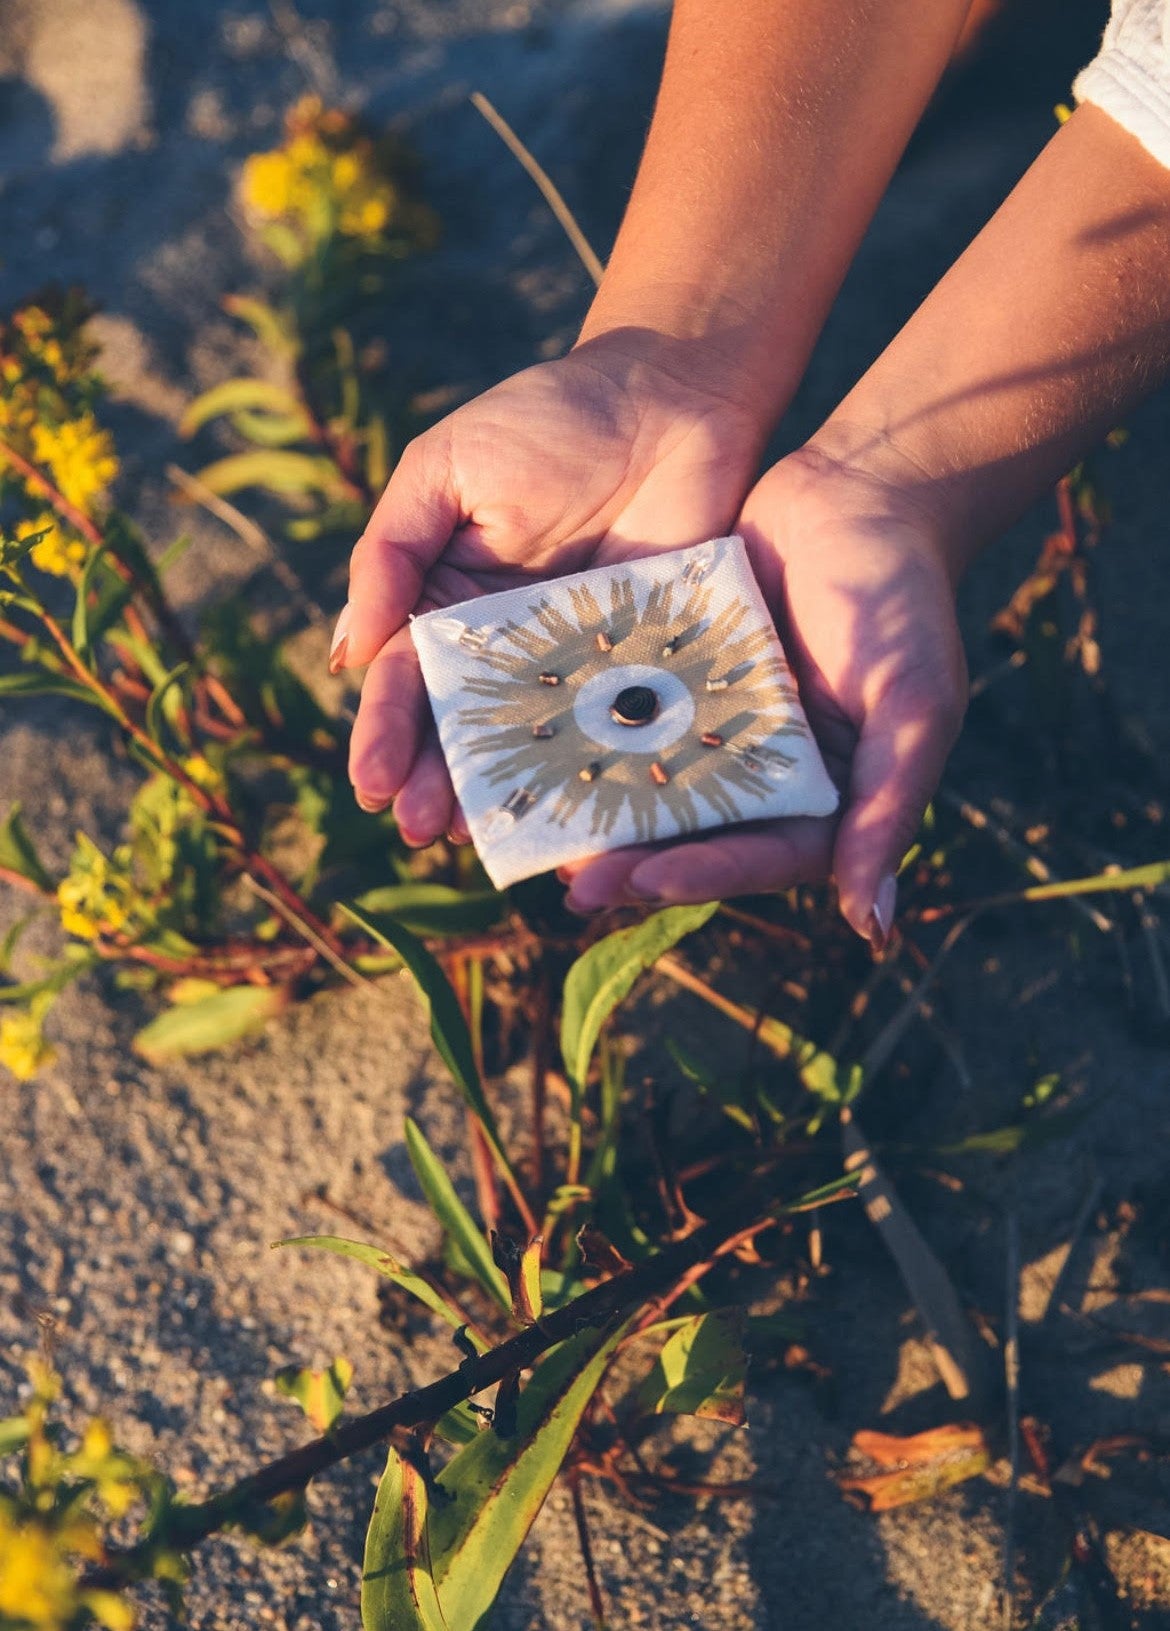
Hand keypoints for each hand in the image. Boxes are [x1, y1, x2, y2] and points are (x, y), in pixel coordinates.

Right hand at [335, 332, 764, 842]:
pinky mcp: (645, 672)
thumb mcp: (446, 468)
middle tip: (422, 831)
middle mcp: (506, 651)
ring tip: (482, 842)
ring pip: (534, 749)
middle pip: (465, 732)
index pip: (407, 683)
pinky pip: (615, 735)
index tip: (372, 785)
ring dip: (506, 799)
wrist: (673, 396)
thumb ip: (390, 551)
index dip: (385, 735)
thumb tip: (347, 651)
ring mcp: (576, 668)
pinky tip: (579, 821)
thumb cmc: (549, 418)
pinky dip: (596, 779)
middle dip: (437, 783)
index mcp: (447, 606)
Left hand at [559, 446, 968, 945]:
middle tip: (572, 884)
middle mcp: (759, 773)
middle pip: (691, 836)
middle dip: (633, 862)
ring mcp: (710, 724)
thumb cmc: (906, 600)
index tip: (645, 881)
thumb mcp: (915, 704)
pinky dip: (585, 735)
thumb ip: (890, 808)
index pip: (759, 856)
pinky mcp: (671, 676)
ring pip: (647, 783)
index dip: (704, 873)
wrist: (864, 490)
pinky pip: (624, 714)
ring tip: (540, 834)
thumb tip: (878, 929)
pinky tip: (537, 750)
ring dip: (597, 812)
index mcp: (820, 797)